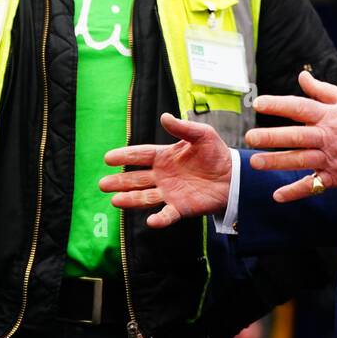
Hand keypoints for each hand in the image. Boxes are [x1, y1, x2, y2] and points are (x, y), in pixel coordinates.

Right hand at [100, 113, 232, 227]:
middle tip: (103, 184)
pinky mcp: (180, 207)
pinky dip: (159, 219)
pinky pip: (167, 214)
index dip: (125, 156)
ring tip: (114, 200)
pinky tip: (150, 221)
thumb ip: (182, 128)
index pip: (140, 155)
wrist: (234, 176)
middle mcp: (162, 175)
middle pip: (136, 179)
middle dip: (119, 182)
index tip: (108, 158)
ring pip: (145, 197)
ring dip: (130, 200)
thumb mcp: (202, 135)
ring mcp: (170, 193)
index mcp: (164, 156)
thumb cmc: (216, 153)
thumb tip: (164, 116)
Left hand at [245, 71, 336, 203]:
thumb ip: (321, 89)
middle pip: (297, 136)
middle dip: (272, 137)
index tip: (258, 103)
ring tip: (255, 162)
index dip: (279, 105)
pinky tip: (277, 196)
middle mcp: (327, 137)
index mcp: (328, 116)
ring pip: (300, 161)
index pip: (300, 107)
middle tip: (250, 137)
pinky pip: (312, 185)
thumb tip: (301, 76)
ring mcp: (330, 158)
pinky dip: (295, 192)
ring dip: (277, 162)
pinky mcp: (334, 177)